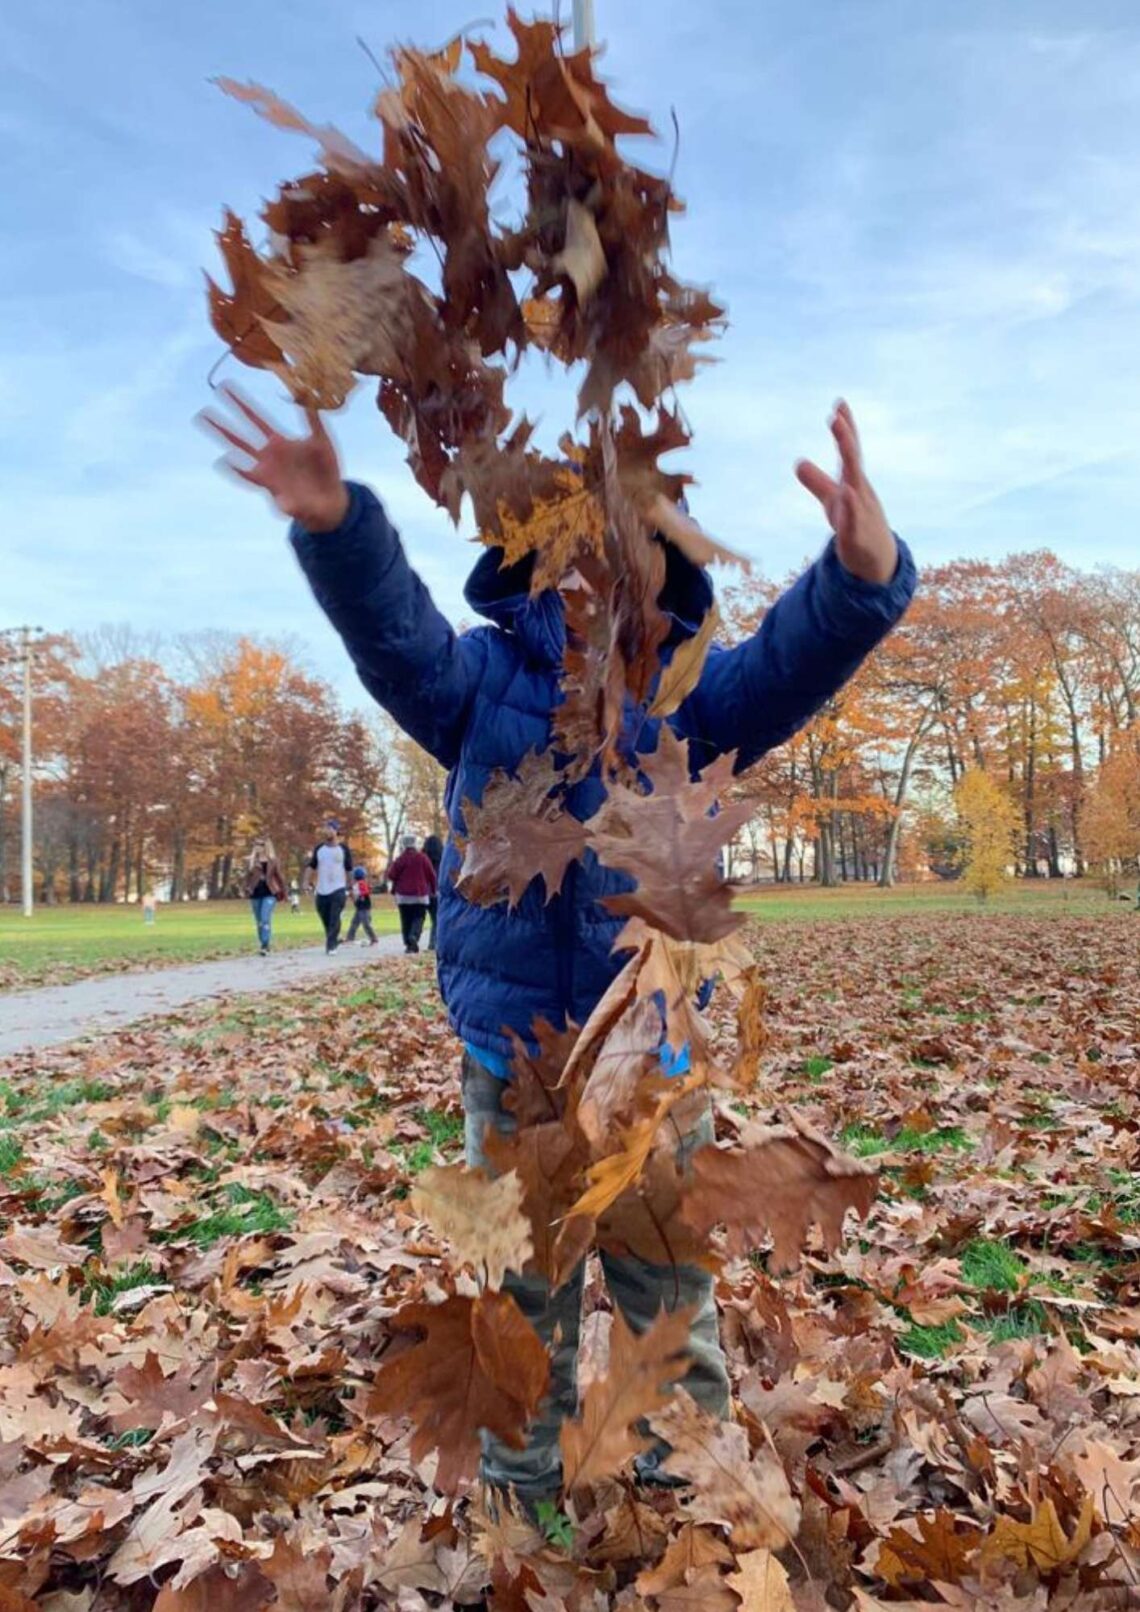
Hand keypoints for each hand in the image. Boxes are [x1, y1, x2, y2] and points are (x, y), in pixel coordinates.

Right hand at [200, 386, 349, 532]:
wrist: (331, 501)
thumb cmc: (327, 470)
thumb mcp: (322, 440)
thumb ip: (313, 419)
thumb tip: (308, 392)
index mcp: (280, 442)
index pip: (256, 418)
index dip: (241, 403)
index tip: (226, 387)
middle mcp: (269, 454)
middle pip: (241, 433)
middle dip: (224, 419)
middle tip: (203, 408)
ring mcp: (268, 470)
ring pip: (240, 452)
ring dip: (223, 437)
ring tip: (204, 424)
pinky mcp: (271, 487)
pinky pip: (249, 476)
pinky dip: (237, 469)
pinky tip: (224, 460)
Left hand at [795, 401, 896, 585]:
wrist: (875, 560)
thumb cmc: (856, 525)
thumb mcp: (832, 501)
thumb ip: (817, 482)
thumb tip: (798, 462)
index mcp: (854, 482)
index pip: (850, 451)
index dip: (846, 429)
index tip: (839, 403)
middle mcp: (860, 492)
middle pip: (853, 463)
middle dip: (846, 440)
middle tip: (837, 418)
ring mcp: (861, 513)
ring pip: (855, 488)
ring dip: (850, 468)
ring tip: (843, 447)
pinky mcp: (856, 536)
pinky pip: (853, 521)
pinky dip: (850, 508)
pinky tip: (846, 495)